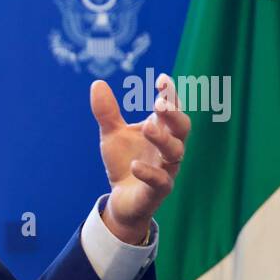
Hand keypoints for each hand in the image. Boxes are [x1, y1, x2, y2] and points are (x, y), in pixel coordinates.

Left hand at [90, 72, 190, 243]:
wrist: (121, 199)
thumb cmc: (124, 162)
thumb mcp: (112, 135)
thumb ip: (107, 112)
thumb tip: (97, 83)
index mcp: (161, 130)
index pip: (171, 109)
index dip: (169, 95)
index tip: (161, 79)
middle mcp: (169, 148)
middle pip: (182, 129)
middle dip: (174, 115)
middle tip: (159, 103)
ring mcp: (167, 169)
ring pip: (175, 153)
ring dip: (162, 139)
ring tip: (146, 127)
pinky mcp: (158, 191)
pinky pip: (160, 181)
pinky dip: (149, 172)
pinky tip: (135, 165)